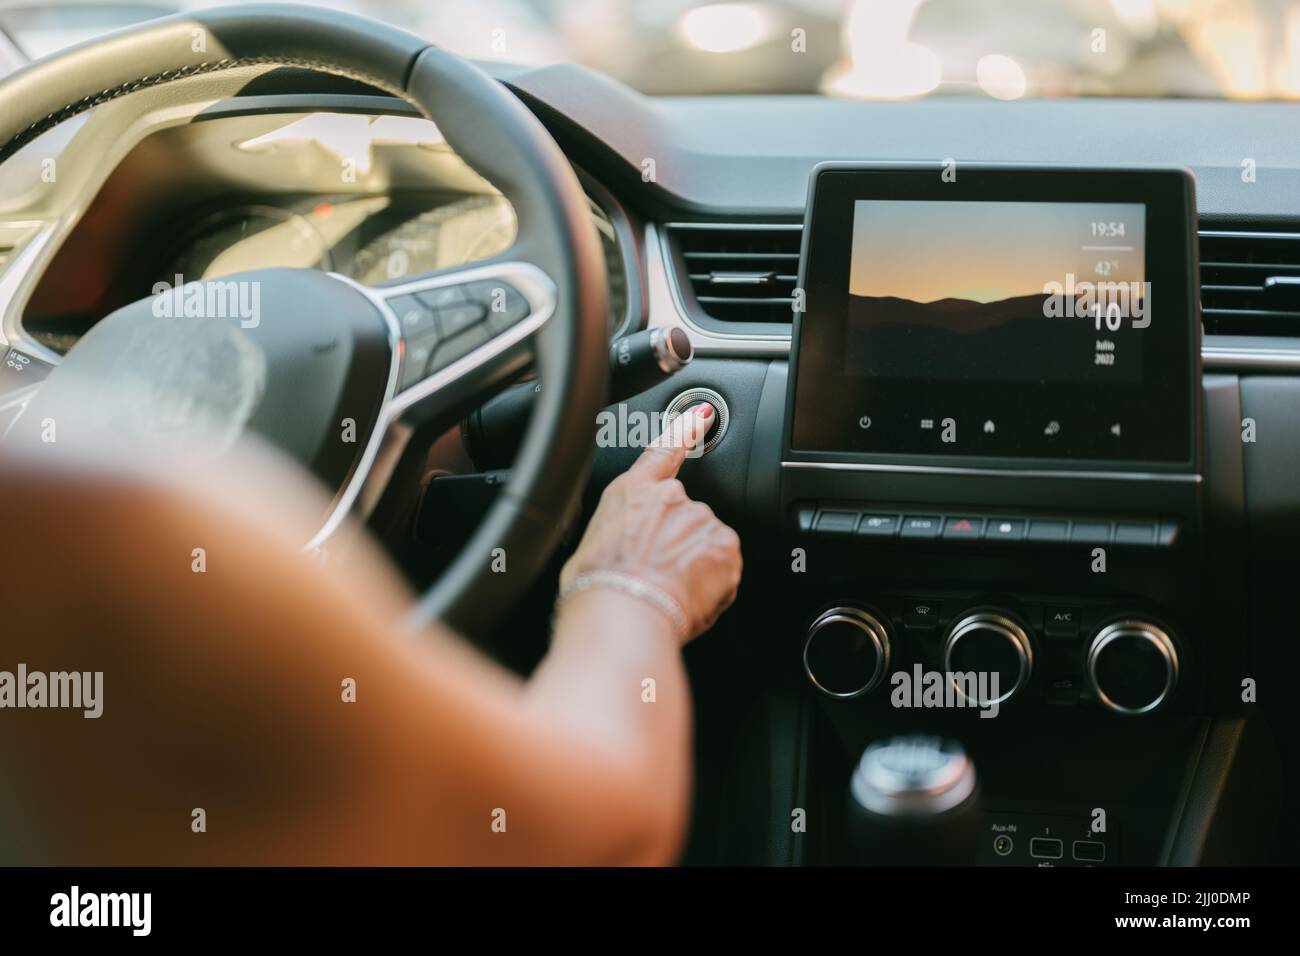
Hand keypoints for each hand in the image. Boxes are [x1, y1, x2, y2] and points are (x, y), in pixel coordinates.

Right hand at [560, 404, 741, 642]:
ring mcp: (702, 520)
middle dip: (678, 548)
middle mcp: (672, 498)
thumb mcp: (587, 551)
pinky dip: (712, 584)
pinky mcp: (726, 547)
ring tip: (668, 594)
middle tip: (657, 581)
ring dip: (695, 567)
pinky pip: (724, 568)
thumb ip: (614, 538)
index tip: (704, 414)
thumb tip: (616, 553)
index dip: (685, 430)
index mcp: (633, 492)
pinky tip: (688, 599)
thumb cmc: (596, 588)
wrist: (623, 612)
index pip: (664, 451)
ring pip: (706, 546)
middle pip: (685, 519)